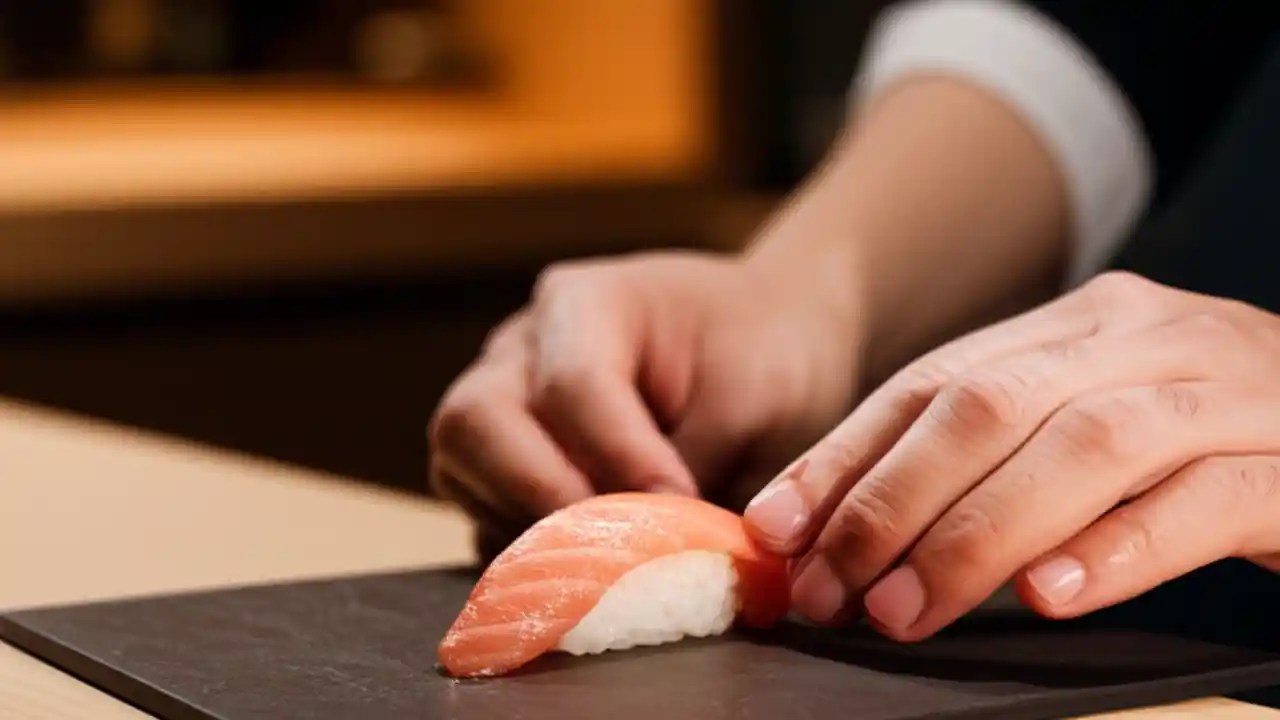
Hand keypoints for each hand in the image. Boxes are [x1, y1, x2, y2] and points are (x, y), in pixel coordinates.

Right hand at [429, 251, 861, 552]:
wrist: (762, 338)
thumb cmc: (761, 352)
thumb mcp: (754, 397)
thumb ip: (697, 465)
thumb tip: (661, 552)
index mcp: (584, 303)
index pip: (572, 386)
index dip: (619, 459)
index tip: (678, 507)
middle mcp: (520, 348)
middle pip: (473, 422)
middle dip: (538, 495)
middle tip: (615, 549)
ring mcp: (499, 402)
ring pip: (461, 470)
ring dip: (528, 526)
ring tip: (613, 562)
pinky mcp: (499, 462)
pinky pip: (481, 510)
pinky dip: (529, 546)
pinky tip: (596, 566)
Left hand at [744, 271, 1279, 639]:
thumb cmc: (1210, 446)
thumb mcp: (1091, 427)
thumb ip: (993, 459)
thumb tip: (848, 528)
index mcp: (1081, 324)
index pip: (933, 381)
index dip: (845, 457)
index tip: (775, 528)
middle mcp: (1147, 337)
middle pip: (991, 407)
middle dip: (891, 502)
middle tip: (830, 588)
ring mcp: (1230, 390)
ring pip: (1084, 448)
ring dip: (978, 536)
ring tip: (907, 610)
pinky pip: (1202, 501)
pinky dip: (1119, 550)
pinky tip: (1050, 597)